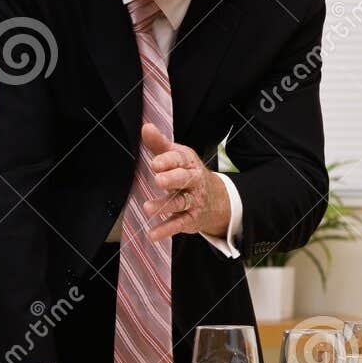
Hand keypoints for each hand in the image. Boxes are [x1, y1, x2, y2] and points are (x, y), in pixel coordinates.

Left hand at [139, 123, 230, 241]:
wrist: (216, 199)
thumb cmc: (187, 172)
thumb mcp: (177, 156)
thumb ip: (159, 144)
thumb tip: (146, 127)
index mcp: (188, 162)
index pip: (179, 159)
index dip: (167, 160)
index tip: (155, 162)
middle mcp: (193, 181)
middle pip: (184, 179)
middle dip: (172, 179)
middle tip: (158, 180)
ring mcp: (193, 201)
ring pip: (180, 202)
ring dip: (164, 205)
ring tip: (148, 208)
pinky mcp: (190, 219)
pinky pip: (178, 224)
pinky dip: (165, 229)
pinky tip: (152, 234)